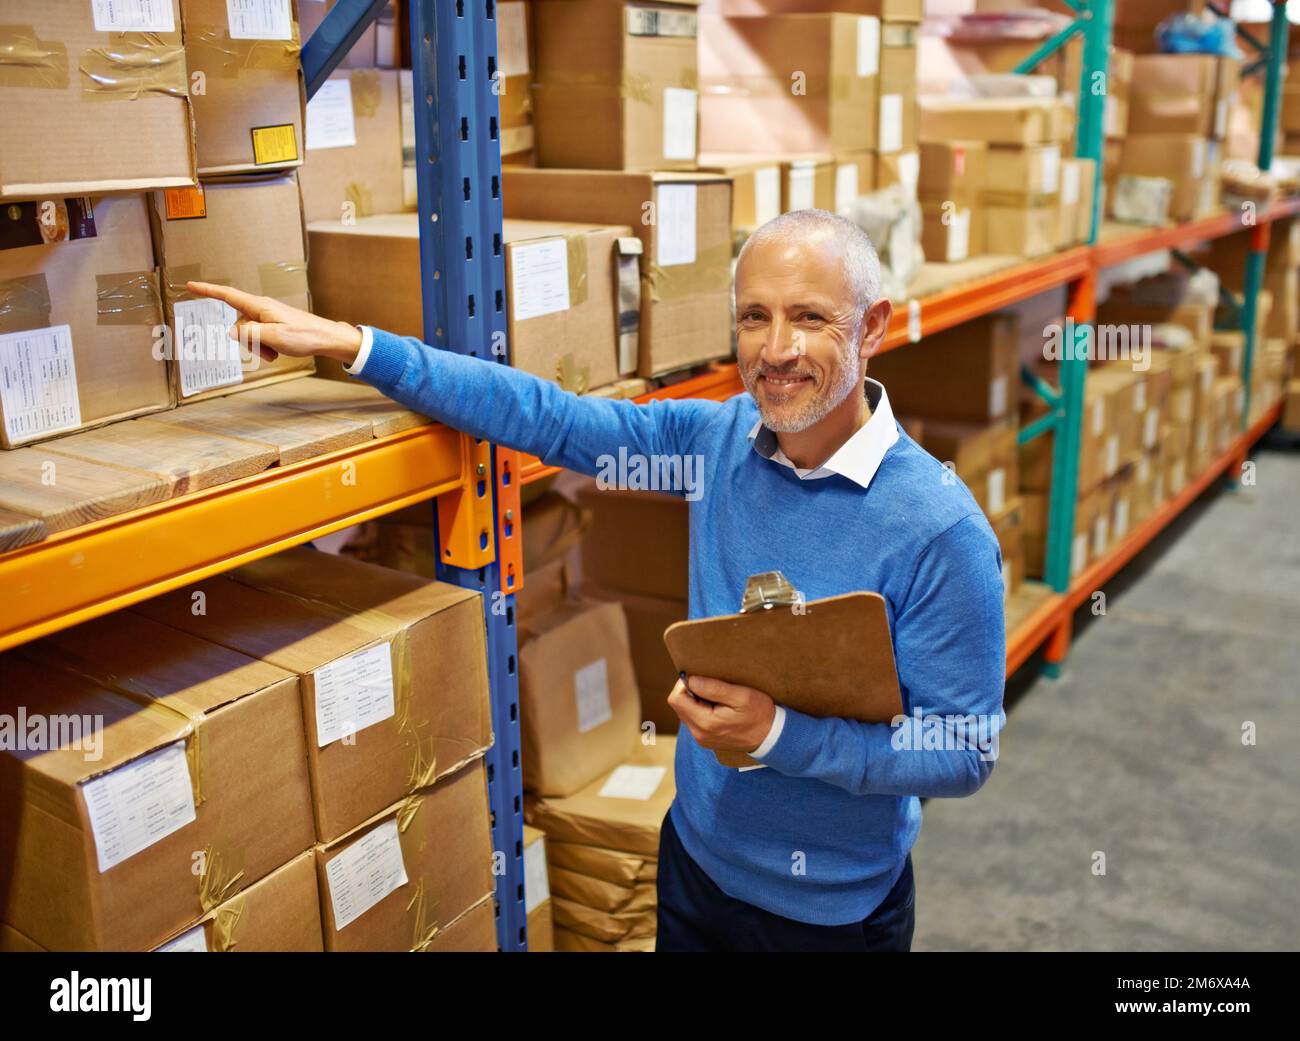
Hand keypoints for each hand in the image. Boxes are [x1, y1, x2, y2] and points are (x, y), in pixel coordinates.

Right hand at [185, 281, 362, 365]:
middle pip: (239, 324)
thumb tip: (232, 331)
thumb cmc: (304, 335)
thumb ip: (249, 334)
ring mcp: (268, 317)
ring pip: (249, 333)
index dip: (208, 291)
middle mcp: (262, 309)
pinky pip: (260, 336)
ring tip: (275, 353)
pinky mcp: (275, 325)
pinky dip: (265, 346)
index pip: (228, 295)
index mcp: (259, 306)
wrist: (326, 338)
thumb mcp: (273, 337)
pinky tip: (277, 352)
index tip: (191, 285)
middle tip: (267, 351)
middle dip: (247, 341)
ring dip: (258, 346)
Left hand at [668, 675, 775, 753]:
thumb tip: (691, 680)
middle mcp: (699, 734)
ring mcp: (701, 738)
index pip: (676, 699)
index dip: (684, 684)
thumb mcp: (741, 696)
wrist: (771, 736)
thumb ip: (714, 688)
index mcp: (705, 723)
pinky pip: (694, 718)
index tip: (702, 678)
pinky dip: (701, 708)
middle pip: (678, 705)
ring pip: (685, 711)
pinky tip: (718, 706)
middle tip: (711, 685)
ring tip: (717, 696)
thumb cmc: (759, 713)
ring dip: (695, 699)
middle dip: (690, 691)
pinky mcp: (706, 738)